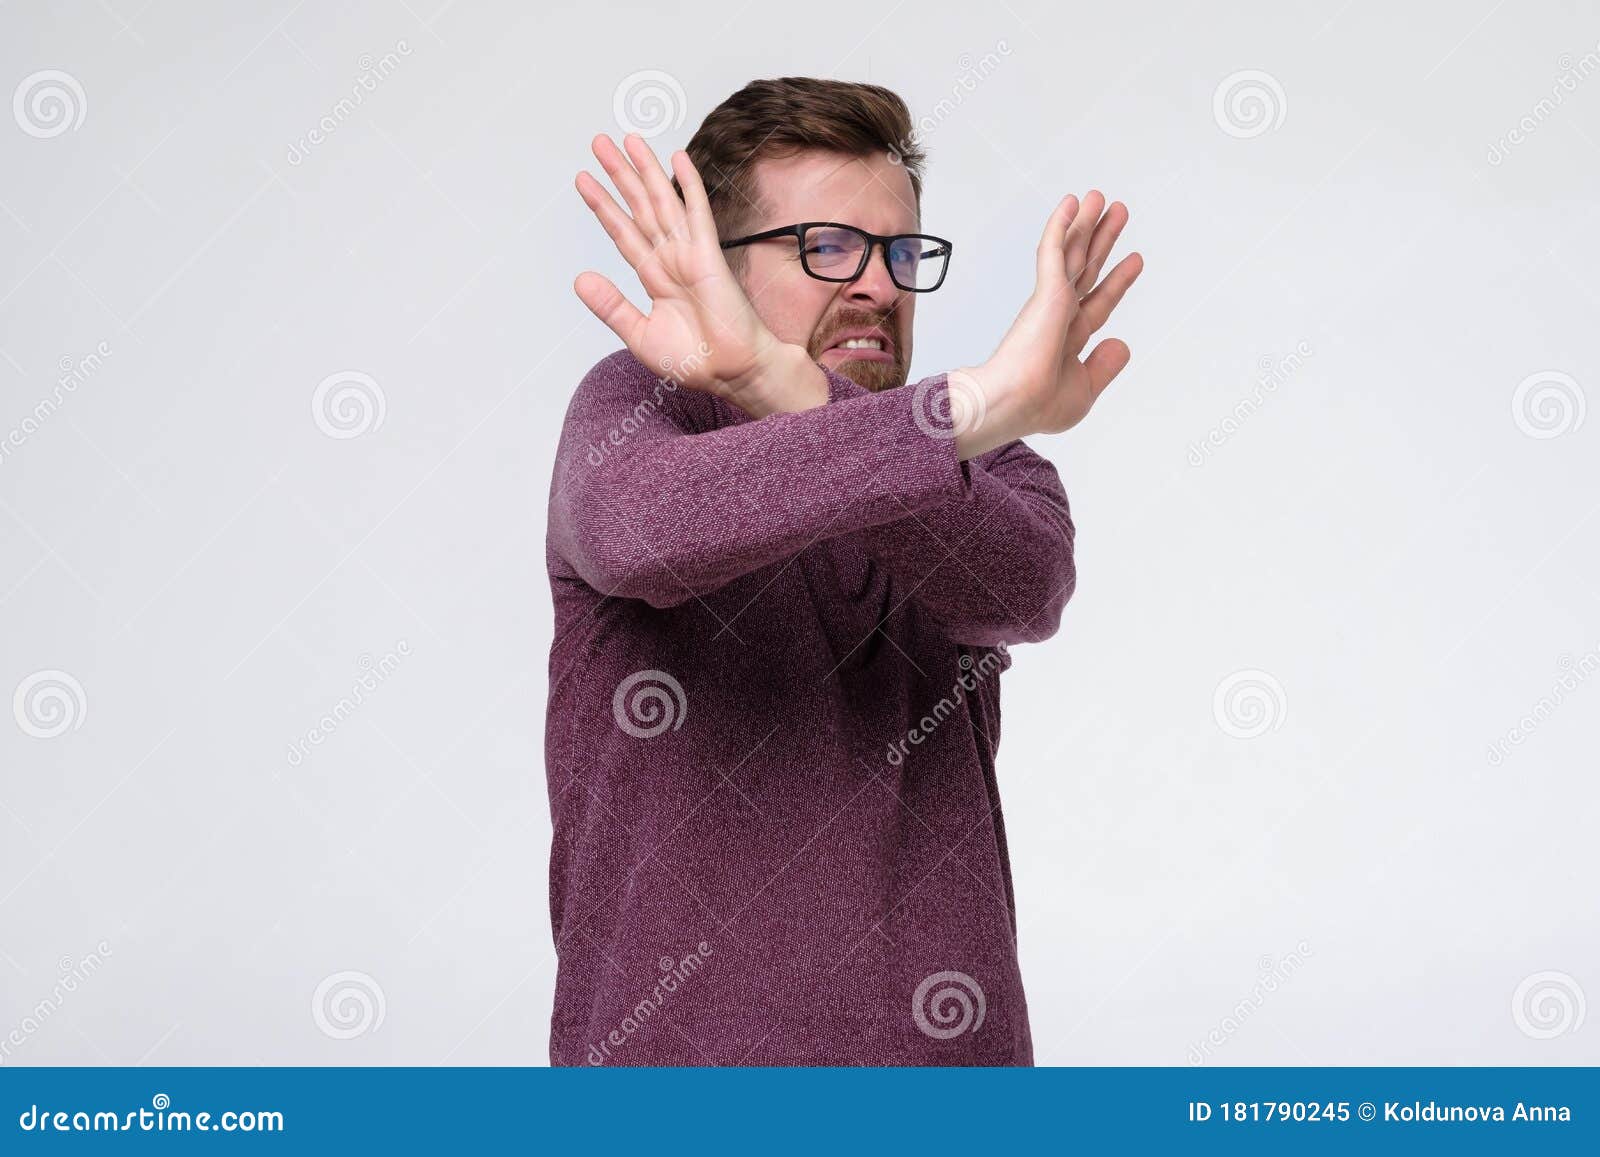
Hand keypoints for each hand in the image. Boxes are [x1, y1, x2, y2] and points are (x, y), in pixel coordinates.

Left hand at [573, 133, 800, 410]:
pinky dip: (688, 185)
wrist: (731, 372)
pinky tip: (678, 159)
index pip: (623, 232)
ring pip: (663, 203)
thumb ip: (611, 306)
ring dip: (646, 170)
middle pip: (640, 207)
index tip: (584, 180)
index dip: (603, 205)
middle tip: (600, 143)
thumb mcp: (639, 334)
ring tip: (628, 140)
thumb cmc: (696, 360)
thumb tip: (580, 279)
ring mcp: (690, 254)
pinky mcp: (709, 256)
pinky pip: (696, 214)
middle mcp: (671, 259)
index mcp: (655, 277)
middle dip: (620, 175)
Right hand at [953, 191, 1142, 457]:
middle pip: (1088, 269)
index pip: (1098, 302)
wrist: (1012, 403)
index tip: (1135, 260)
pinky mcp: (1046, 292)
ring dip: (1085, 224)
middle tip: (1118, 211)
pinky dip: (1061, 226)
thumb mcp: (1085, 389)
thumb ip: (1105, 365)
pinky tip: (1070, 204)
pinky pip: (1055, 251)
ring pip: (1072, 253)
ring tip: (1098, 197)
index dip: (1117, 281)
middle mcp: (1058, 316)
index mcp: (1066, 340)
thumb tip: (1121, 343)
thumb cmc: (1038, 405)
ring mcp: (1051, 302)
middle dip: (1103, 240)